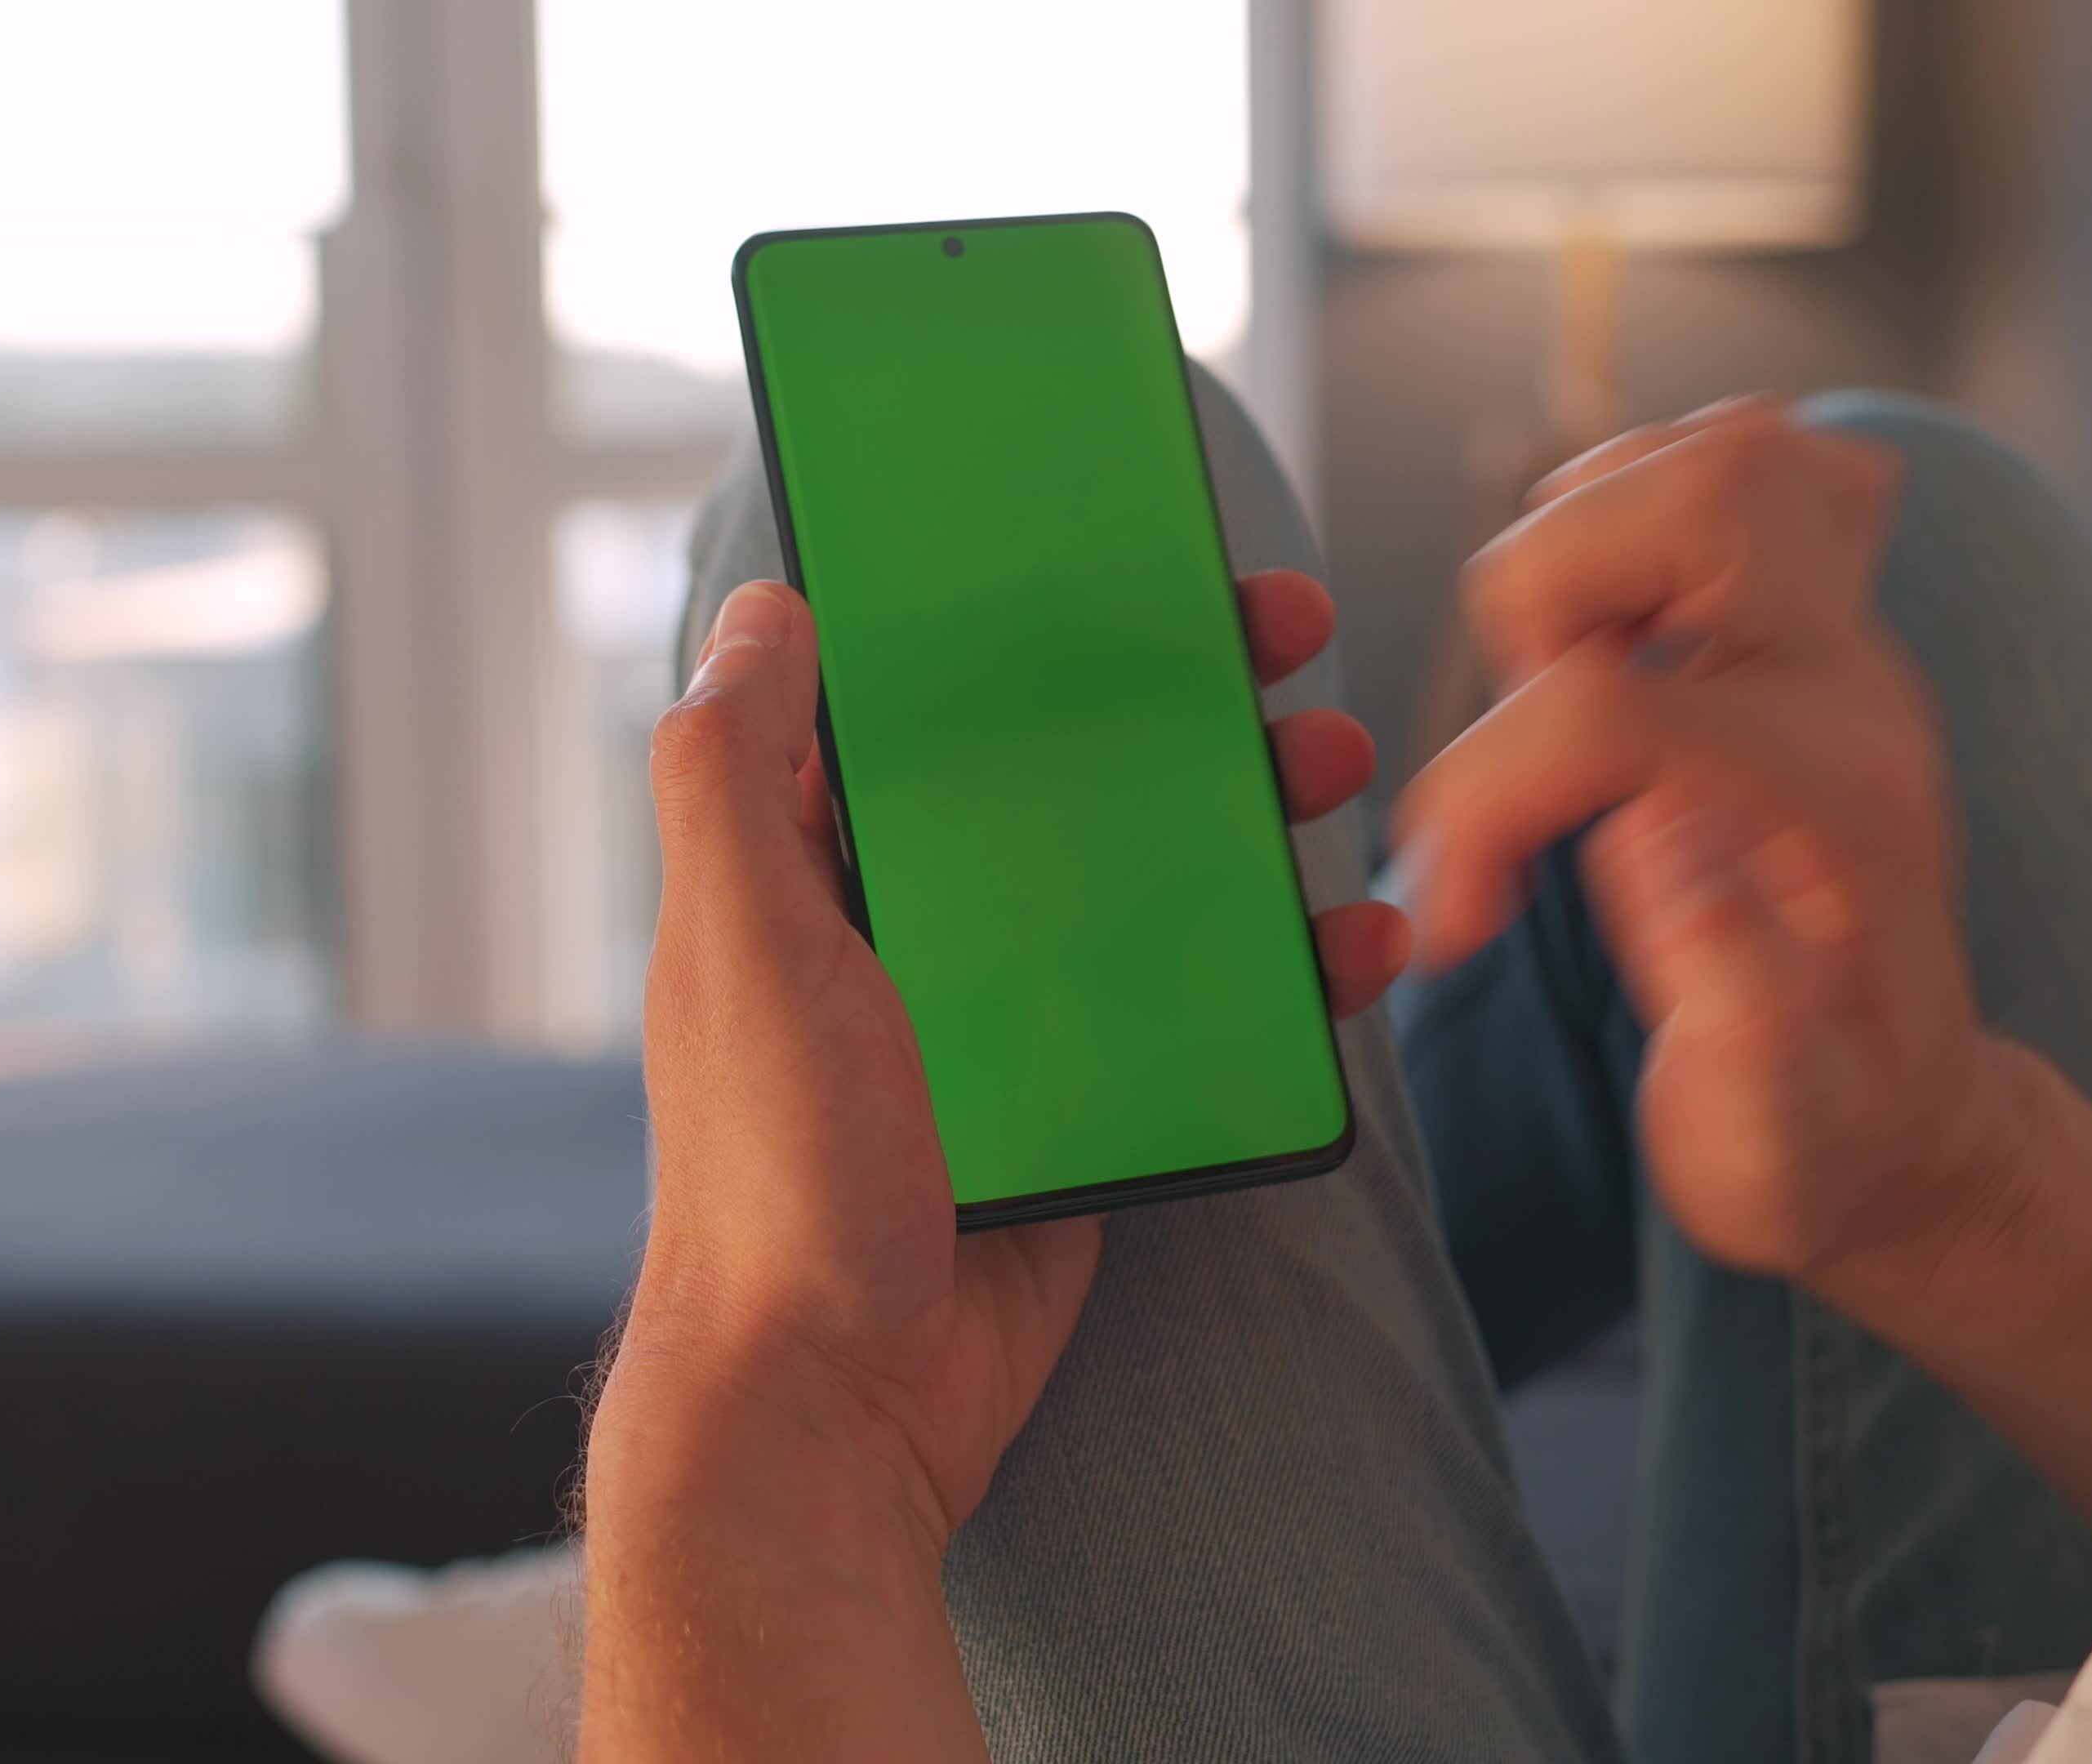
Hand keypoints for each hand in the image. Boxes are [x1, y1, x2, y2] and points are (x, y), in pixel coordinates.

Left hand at [595, 567, 1404, 1554]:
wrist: (840, 1407)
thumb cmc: (773, 1179)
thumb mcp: (741, 949)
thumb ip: (733, 774)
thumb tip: (765, 609)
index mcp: (819, 866)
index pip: (927, 695)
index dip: (1022, 609)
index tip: (1125, 545)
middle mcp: (914, 924)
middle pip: (1067, 766)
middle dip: (1180, 693)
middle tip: (1287, 635)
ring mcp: (1010, 1016)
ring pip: (1153, 875)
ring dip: (1253, 814)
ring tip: (1338, 771)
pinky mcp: (1088, 1103)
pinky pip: (1200, 1007)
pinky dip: (1282, 970)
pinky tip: (1358, 945)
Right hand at [1397, 399, 2006, 1284]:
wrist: (1912, 1142)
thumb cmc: (1817, 1149)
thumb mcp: (1766, 1136)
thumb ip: (1726, 984)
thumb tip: (1653, 821)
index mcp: (1831, 806)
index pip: (1609, 706)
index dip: (1485, 800)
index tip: (1456, 921)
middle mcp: (1854, 692)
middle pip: (1713, 490)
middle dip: (1552, 589)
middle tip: (1521, 725)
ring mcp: (1845, 648)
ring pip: (1733, 449)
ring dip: (1592, 538)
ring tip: (1553, 679)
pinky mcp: (1817, 636)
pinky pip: (1749, 475)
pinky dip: (1639, 513)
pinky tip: (1600, 635)